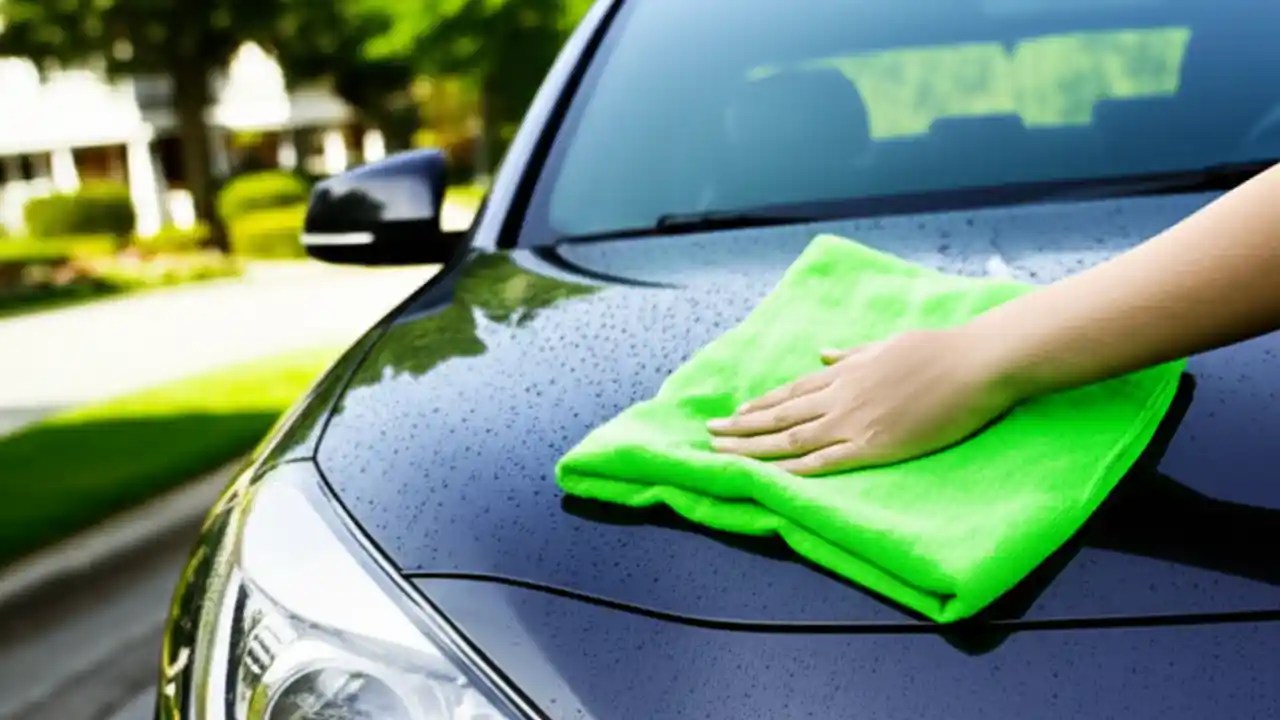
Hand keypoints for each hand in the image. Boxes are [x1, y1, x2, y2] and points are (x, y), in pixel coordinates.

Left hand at [706, 328, 1017, 474]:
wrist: (975, 363)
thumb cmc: (938, 350)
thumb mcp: (886, 344)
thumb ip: (852, 353)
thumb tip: (824, 351)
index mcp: (845, 372)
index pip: (791, 391)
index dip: (761, 404)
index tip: (735, 412)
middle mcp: (840, 397)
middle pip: (780, 415)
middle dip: (742, 427)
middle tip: (709, 434)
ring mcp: (854, 422)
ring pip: (791, 439)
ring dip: (753, 448)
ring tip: (722, 453)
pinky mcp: (874, 445)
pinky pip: (825, 462)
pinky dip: (794, 469)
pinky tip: (770, 476)